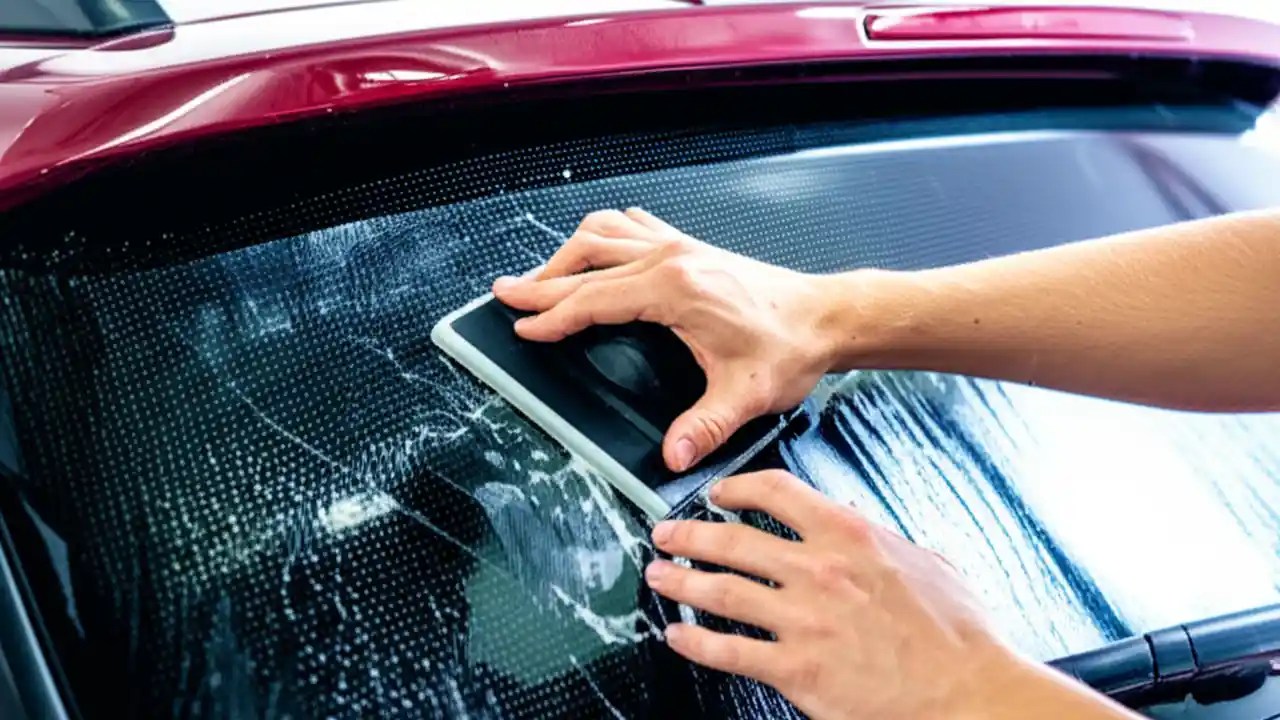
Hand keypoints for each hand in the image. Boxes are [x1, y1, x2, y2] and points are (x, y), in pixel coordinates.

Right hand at [493, 208, 838, 471]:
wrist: (827, 316)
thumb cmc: (790, 348)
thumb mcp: (746, 395)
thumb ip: (705, 427)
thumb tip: (673, 456)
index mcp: (675, 289)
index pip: (595, 299)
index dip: (553, 313)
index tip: (522, 324)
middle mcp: (673, 258)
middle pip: (588, 259)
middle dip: (542, 279)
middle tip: (506, 294)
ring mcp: (681, 247)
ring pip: (605, 233)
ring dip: (567, 253)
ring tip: (541, 276)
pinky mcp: (692, 247)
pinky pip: (634, 227)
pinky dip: (605, 235)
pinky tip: (598, 246)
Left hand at [644, 470, 1139, 719]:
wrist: (969, 691)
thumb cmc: (957, 635)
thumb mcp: (925, 562)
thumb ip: (882, 541)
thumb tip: (862, 526)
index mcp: (850, 535)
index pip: (775, 491)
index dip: (735, 488)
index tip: (718, 493)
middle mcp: (819, 571)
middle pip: (732, 539)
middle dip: (688, 533)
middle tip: (666, 534)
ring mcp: (803, 620)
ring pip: (720, 591)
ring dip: (680, 582)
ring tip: (658, 576)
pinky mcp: (796, 669)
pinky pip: (729, 651)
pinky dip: (694, 641)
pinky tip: (677, 635)